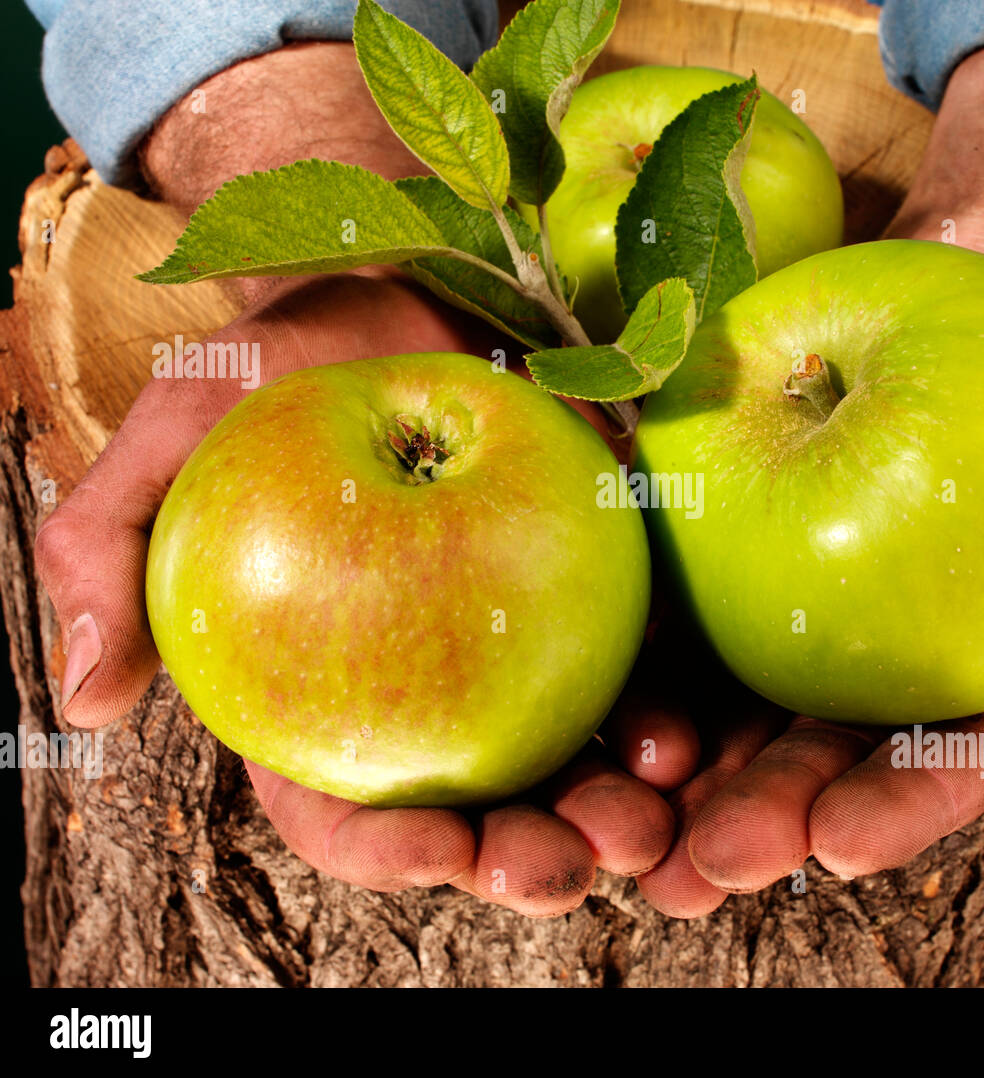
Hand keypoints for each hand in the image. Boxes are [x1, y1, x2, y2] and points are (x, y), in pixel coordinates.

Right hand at [34, 41, 683, 912]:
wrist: (407, 280)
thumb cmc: (285, 360)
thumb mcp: (179, 435)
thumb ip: (110, 552)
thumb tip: (85, 700)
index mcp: (320, 683)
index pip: (339, 804)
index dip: (386, 850)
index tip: (444, 855)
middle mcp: (423, 686)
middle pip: (473, 812)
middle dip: (521, 858)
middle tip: (571, 863)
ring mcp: (516, 647)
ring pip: (569, 766)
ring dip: (609, 814)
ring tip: (647, 820)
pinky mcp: (593, 597)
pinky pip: (635, 675)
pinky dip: (660, 718)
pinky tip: (684, 735)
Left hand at [634, 31, 983, 913]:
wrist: (965, 286)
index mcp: (975, 659)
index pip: (945, 758)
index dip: (897, 806)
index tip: (838, 839)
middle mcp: (875, 656)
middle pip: (815, 760)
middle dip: (763, 824)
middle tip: (706, 866)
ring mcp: (791, 609)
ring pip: (727, 717)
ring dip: (676, 788)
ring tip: (626, 839)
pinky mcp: (722, 552)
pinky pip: (671, 622)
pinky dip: (636, 677)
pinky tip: (593, 717)